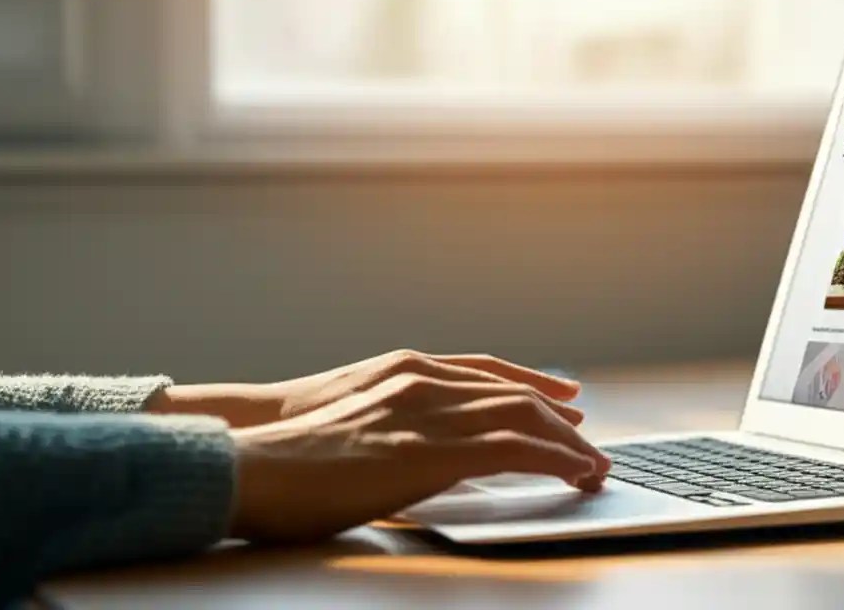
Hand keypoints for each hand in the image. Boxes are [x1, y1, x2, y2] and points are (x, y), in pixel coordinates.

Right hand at [228, 367, 609, 542]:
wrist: (251, 460)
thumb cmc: (287, 451)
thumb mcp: (352, 418)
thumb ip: (395, 422)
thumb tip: (423, 451)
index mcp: (404, 370)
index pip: (486, 372)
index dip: (530, 384)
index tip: (561, 398)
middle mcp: (424, 380)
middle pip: (512, 393)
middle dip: (555, 417)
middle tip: (585, 438)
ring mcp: (430, 411)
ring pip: (522, 416)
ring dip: (566, 442)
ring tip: (593, 464)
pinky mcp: (434, 450)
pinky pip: (514, 449)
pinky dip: (554, 459)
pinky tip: (574, 472)